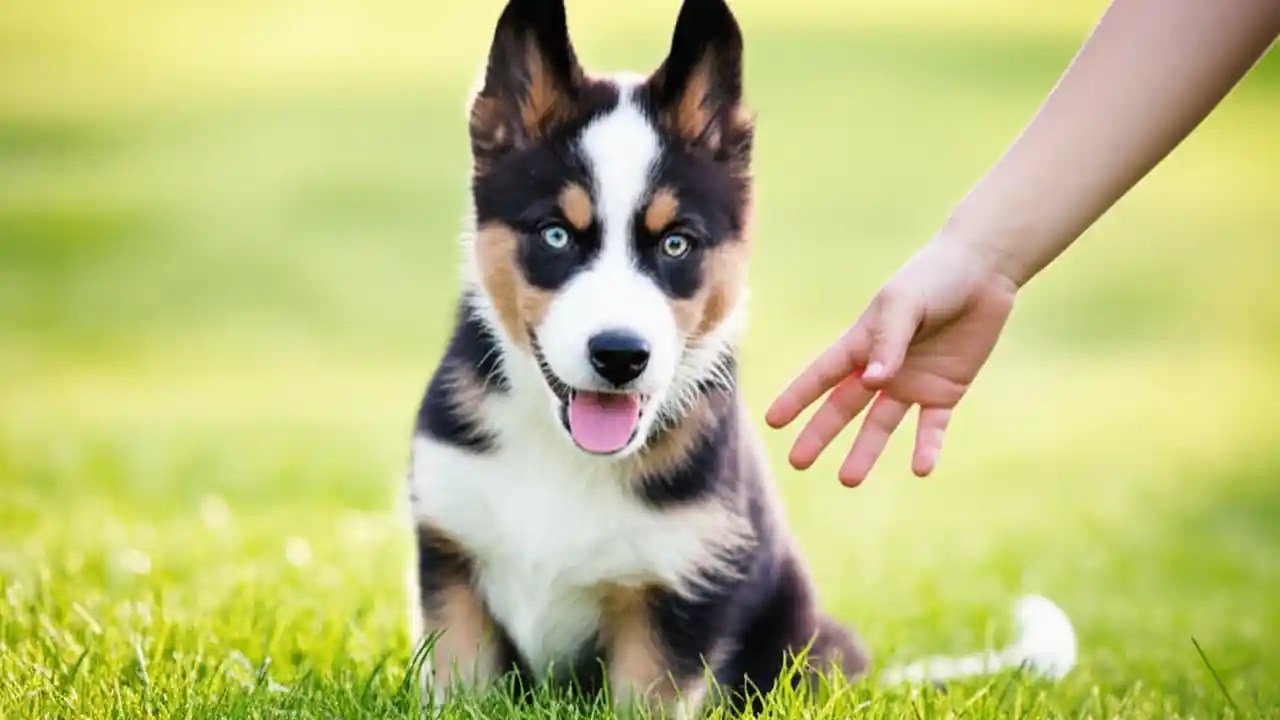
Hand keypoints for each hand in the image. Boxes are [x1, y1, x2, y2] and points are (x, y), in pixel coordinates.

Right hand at [765, 236, 1017, 485]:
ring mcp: (911, 383)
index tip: (773, 421)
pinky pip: (932, 426)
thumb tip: (871, 383)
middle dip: (820, 434)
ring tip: (848, 480)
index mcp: (861, 343)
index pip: (822, 375)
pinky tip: (922, 469)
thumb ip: (888, 342)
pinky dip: (926, 447)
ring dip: (865, 451)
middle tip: (797, 463)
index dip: (797, 397)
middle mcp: (881, 369)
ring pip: (880, 424)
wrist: (983, 272)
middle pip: (843, 407)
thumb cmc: (934, 278)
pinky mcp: (944, 392)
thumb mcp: (905, 303)